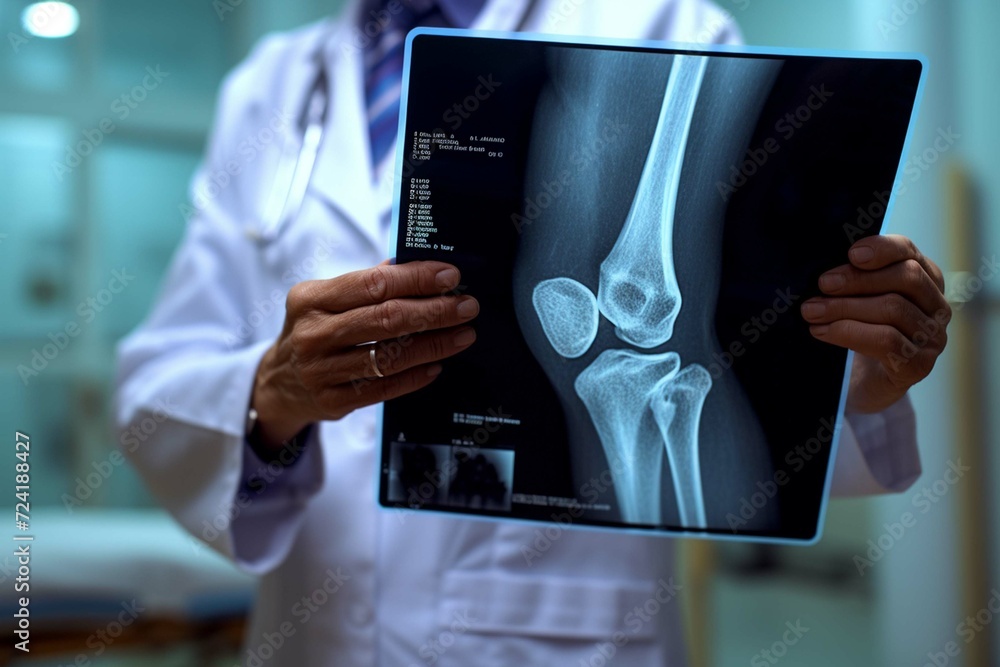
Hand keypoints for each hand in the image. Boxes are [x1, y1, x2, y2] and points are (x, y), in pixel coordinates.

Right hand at [251, 261, 478, 448]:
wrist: (278, 383)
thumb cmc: (314, 330)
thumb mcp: (325, 300)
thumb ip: (367, 283)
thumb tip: (415, 263)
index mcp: (310, 299)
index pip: (373, 283)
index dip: (416, 278)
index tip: (450, 276)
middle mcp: (312, 334)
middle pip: (386, 319)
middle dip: (434, 311)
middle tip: (466, 306)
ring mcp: (321, 371)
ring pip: (389, 356)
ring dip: (433, 344)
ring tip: (462, 335)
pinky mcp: (333, 401)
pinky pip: (385, 388)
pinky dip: (416, 375)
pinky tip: (437, 364)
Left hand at [800, 234, 949, 412]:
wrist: (862, 385)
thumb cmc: (859, 332)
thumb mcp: (858, 300)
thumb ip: (854, 280)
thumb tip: (827, 268)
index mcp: (924, 280)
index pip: (909, 252)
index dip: (883, 248)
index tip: (851, 253)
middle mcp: (936, 306)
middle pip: (905, 278)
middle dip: (857, 280)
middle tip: (822, 284)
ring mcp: (932, 338)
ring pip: (893, 309)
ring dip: (845, 308)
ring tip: (811, 311)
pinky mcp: (919, 366)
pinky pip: (887, 342)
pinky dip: (849, 333)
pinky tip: (822, 332)